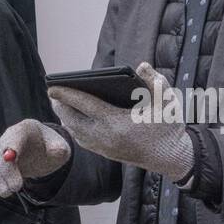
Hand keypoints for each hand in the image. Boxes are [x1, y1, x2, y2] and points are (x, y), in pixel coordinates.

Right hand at [0, 119, 70, 196]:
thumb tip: (57, 150)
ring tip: (8, 192)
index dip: (12, 146)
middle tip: (16, 188)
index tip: (10, 158)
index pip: (16, 136)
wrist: (41, 148)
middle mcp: (9, 136)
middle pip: (1, 152)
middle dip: (6, 171)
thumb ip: (60, 149)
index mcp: (26, 128)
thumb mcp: (60, 146)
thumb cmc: (51, 146)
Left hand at [48, 62, 193, 181]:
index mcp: (118, 123)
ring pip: (76, 133)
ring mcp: (106, 148)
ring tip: (60, 104)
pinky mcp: (107, 154)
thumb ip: (154, 81)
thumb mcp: (167, 101)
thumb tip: (141, 66)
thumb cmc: (169, 127)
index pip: (86, 105)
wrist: (172, 158)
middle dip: (61, 106)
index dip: (67, 94)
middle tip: (53, 93)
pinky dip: (75, 129)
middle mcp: (107, 137)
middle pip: (74, 121)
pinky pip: (84, 141)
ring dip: (66, 119)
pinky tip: (73, 120)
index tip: (52, 86)